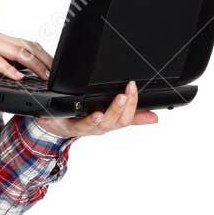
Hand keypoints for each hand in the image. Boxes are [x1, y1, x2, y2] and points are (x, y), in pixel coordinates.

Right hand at [0, 17, 53, 81]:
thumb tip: (11, 69)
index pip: (28, 44)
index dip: (44, 55)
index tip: (54, 67)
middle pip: (28, 47)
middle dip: (45, 60)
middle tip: (57, 73)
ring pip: (18, 52)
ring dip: (34, 65)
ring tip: (45, 76)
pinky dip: (9, 69)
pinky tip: (18, 77)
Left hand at [31, 80, 158, 138]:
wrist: (59, 125)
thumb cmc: (87, 119)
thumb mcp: (113, 117)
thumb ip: (133, 117)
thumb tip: (154, 117)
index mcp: (110, 124)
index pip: (127, 118)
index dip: (133, 104)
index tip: (133, 87)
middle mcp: (99, 127)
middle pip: (114, 122)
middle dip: (121, 108)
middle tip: (125, 93)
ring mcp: (84, 127)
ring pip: (98, 124)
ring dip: (106, 114)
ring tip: (112, 104)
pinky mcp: (69, 125)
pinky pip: (77, 124)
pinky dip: (88, 119)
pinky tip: (93, 113)